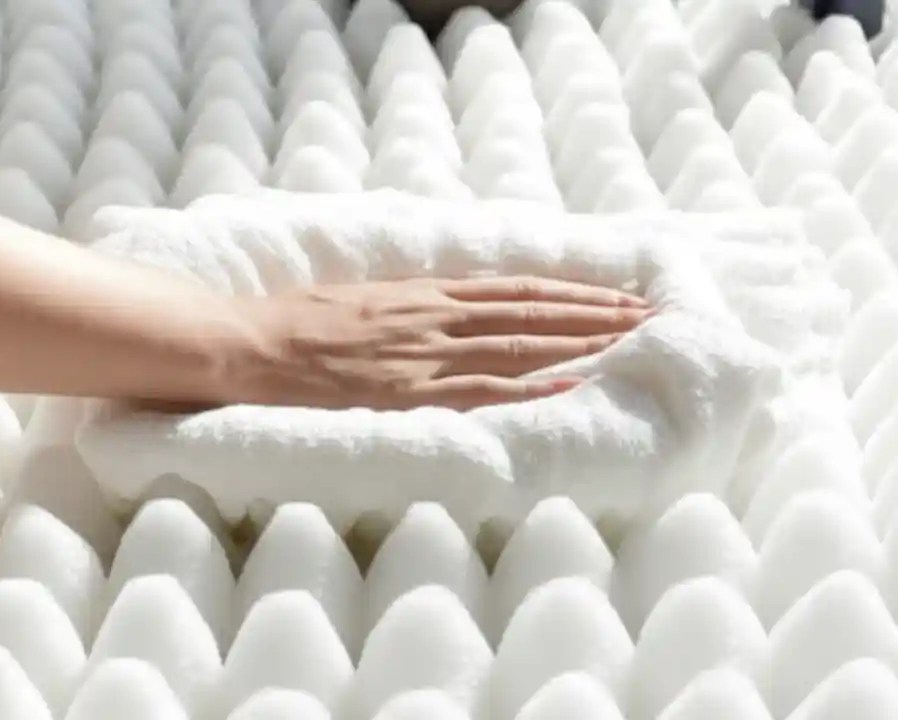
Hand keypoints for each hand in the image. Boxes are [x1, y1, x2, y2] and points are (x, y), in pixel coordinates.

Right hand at [220, 276, 649, 410]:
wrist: (247, 343)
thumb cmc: (300, 323)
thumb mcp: (367, 297)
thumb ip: (417, 303)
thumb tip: (458, 305)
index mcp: (426, 293)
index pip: (519, 290)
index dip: (575, 293)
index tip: (619, 295)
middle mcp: (436, 316)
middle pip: (533, 313)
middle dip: (596, 314)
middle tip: (650, 315)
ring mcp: (424, 354)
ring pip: (519, 346)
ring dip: (580, 343)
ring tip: (631, 342)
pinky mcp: (407, 392)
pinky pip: (480, 390)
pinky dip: (531, 388)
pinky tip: (572, 386)